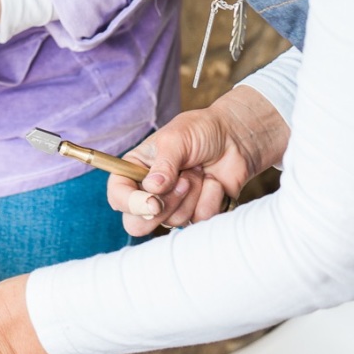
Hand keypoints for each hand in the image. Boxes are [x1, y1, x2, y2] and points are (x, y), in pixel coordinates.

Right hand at [108, 87, 289, 236]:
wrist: (235, 138)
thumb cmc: (200, 131)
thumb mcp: (176, 139)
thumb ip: (163, 165)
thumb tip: (152, 190)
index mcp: (135, 169)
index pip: (118, 196)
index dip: (131, 204)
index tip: (153, 203)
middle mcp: (150, 191)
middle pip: (138, 223)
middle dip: (164, 206)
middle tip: (183, 183)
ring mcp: (173, 205)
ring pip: (173, 220)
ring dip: (191, 195)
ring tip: (199, 171)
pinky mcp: (195, 213)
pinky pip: (198, 219)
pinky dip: (209, 199)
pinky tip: (213, 181)